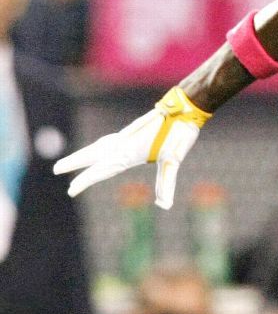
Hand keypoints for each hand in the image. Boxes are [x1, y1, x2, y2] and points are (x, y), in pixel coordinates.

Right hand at [53, 87, 210, 208]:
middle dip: (75, 163)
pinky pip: (111, 141)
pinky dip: (100, 147)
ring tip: (70, 162)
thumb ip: (166, 182)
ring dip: (85, 154)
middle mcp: (124, 144)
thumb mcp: (173, 160)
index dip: (86, 180)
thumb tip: (164, 206)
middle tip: (56, 169)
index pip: (101, 170)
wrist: (185, 107)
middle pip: (93, 155)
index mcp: (128, 152)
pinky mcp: (136, 133)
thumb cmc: (180, 133)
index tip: (72, 190)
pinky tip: (101, 148)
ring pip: (100, 147)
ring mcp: (128, 137)